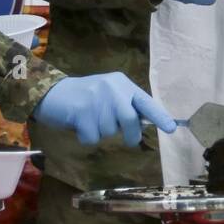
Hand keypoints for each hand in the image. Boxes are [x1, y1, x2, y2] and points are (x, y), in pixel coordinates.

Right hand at [32, 74, 175, 146]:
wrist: (51, 93)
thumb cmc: (83, 97)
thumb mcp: (107, 95)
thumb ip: (124, 106)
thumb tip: (143, 125)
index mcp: (121, 83)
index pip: (145, 101)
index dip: (160, 116)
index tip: (172, 129)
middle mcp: (111, 88)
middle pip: (130, 120)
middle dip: (130, 135)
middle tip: (127, 139)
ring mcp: (96, 99)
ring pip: (110, 131)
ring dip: (101, 133)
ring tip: (89, 120)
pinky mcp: (81, 112)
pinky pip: (93, 138)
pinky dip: (87, 138)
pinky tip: (79, 125)